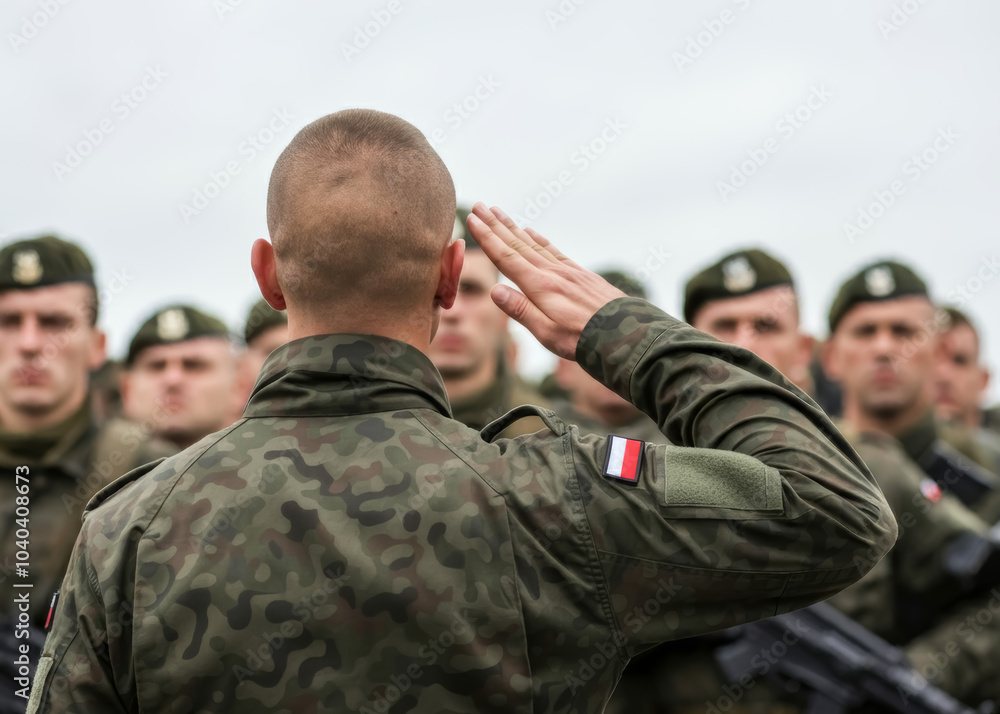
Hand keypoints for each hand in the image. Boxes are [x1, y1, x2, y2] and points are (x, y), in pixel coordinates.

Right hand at [466, 203, 626, 359]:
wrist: (624, 333)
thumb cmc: (582, 339)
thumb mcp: (547, 332)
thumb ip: (521, 310)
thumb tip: (494, 291)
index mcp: (539, 287)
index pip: (506, 257)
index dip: (487, 238)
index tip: (473, 219)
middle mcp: (552, 273)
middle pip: (517, 244)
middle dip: (496, 225)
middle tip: (480, 206)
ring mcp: (567, 271)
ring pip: (534, 244)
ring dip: (513, 227)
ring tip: (499, 212)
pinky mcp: (580, 274)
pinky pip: (553, 250)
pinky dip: (539, 239)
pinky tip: (532, 232)